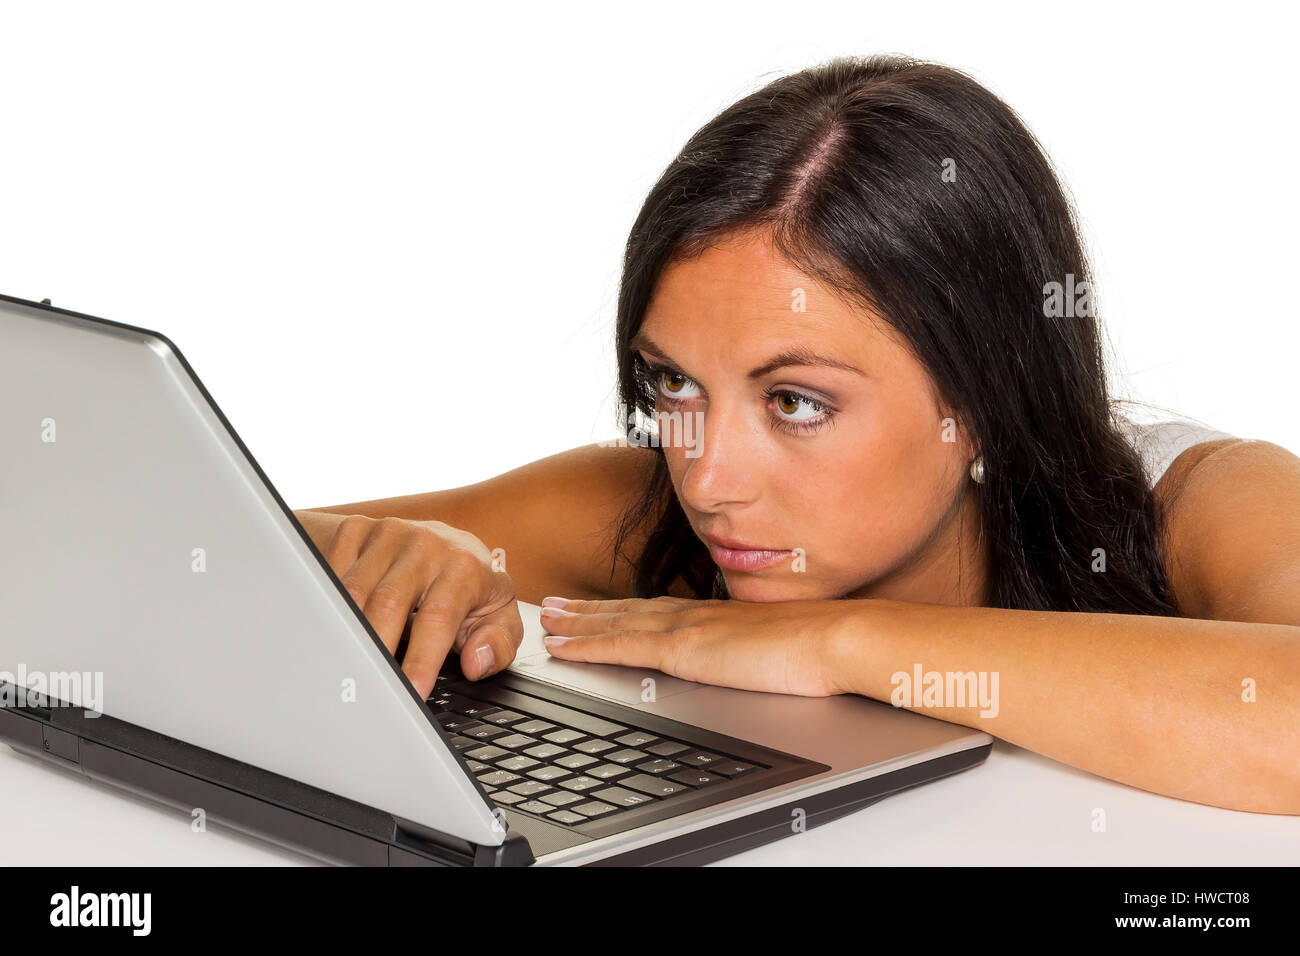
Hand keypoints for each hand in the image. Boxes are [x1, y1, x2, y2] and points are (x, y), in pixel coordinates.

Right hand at [294, 510, 522, 696]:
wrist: (446, 540)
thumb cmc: (471, 585)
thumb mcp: (499, 613)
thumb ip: (498, 643)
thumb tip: (476, 663)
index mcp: (465, 566)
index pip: (439, 617)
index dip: (423, 659)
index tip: (412, 692)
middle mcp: (426, 544)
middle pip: (388, 603)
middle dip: (376, 650)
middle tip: (369, 687)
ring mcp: (388, 533)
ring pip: (354, 590)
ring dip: (346, 631)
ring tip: (345, 665)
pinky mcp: (358, 530)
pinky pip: (331, 570)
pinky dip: (327, 602)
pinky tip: (332, 628)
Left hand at [538, 596, 849, 696]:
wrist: (836, 639)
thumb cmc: (822, 647)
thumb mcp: (779, 647)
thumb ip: (755, 652)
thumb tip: (752, 666)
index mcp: (716, 616)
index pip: (656, 611)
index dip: (621, 610)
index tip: (596, 607)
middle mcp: (694, 615)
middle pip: (627, 612)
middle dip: (587, 612)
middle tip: (552, 608)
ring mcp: (685, 629)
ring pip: (614, 625)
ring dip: (576, 624)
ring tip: (546, 622)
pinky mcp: (682, 650)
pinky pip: (620, 647)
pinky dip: (585, 645)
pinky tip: (562, 648)